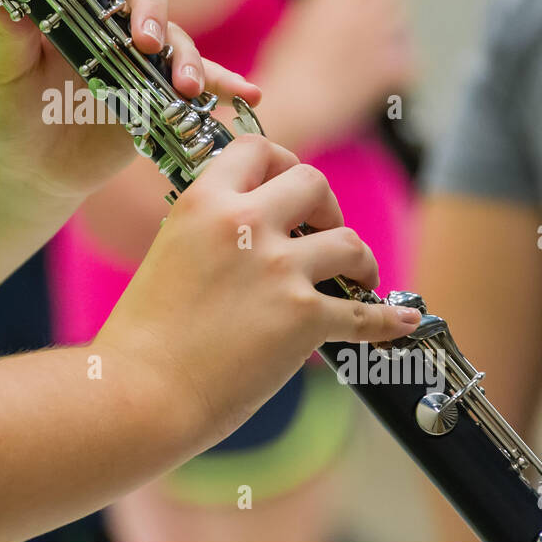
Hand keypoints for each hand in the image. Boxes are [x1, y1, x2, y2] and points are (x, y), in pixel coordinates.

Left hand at [0, 0, 260, 200]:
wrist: (29, 165)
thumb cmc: (10, 108)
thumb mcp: (4, 70)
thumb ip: (6, 25)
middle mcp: (111, 13)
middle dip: (148, 11)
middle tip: (140, 42)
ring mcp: (142, 52)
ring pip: (176, 36)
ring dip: (186, 56)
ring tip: (185, 86)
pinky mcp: (162, 90)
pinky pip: (203, 83)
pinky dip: (227, 86)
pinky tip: (247, 96)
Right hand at [97, 134, 420, 445]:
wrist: (139, 392)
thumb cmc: (143, 334)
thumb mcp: (169, 252)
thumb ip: (211, 230)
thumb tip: (256, 231)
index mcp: (204, 202)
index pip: (259, 149)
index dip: (284, 163)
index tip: (291, 187)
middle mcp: (245, 225)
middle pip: (313, 184)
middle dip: (327, 208)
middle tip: (324, 232)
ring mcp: (278, 270)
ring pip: (349, 243)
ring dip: (361, 263)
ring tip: (357, 280)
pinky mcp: (303, 318)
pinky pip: (366, 315)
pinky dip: (389, 321)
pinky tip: (402, 321)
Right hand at [254, 0, 416, 149]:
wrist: (293, 106)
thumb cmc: (280, 69)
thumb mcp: (293, 25)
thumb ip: (317, 5)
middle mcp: (361, 9)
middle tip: (374, 4)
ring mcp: (378, 39)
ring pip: (399, 19)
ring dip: (390, 26)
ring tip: (377, 39)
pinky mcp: (388, 69)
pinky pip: (409, 59)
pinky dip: (401, 64)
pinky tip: (388, 72)